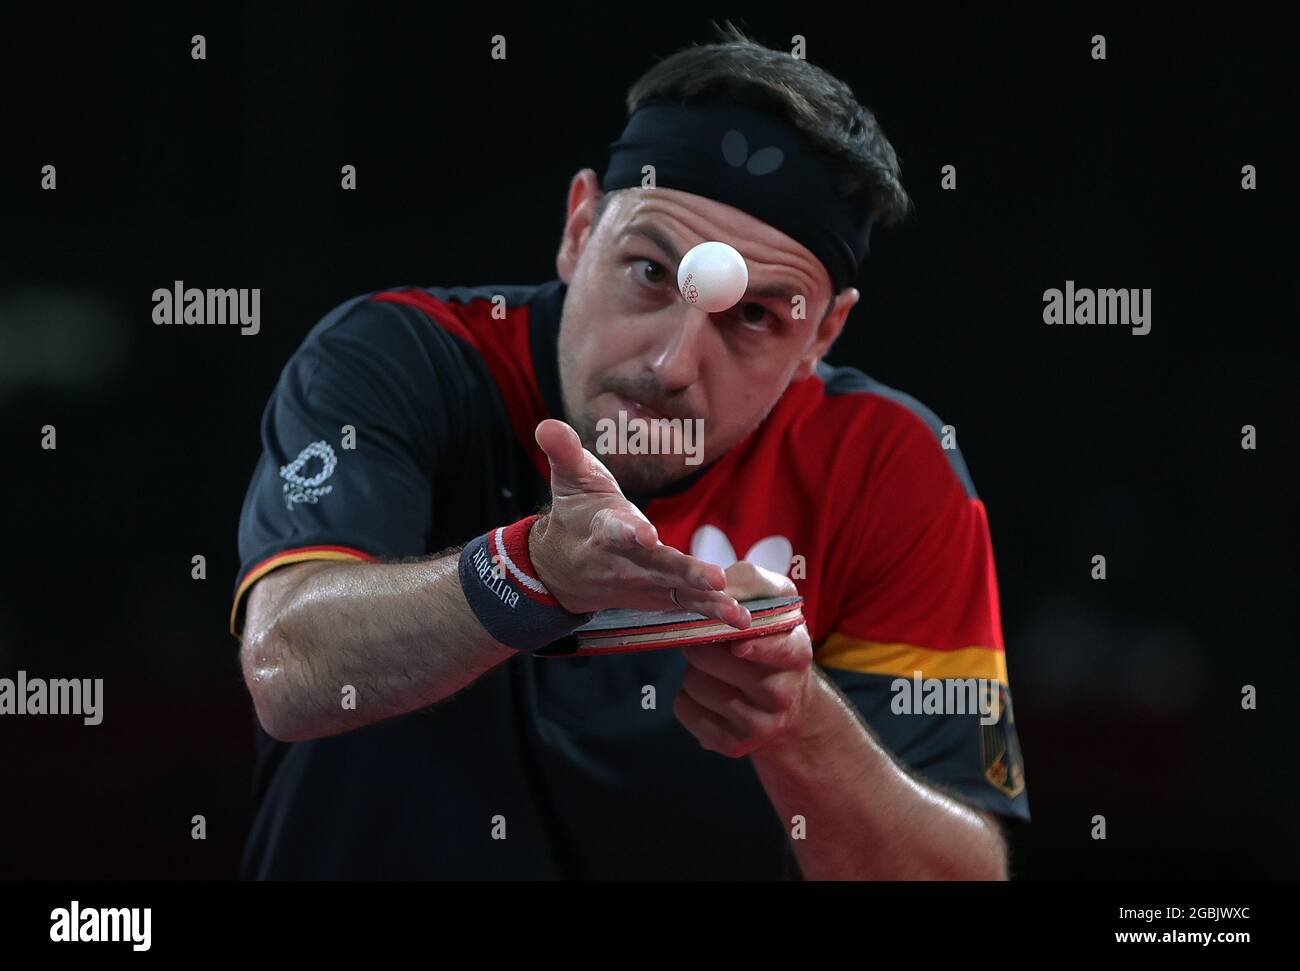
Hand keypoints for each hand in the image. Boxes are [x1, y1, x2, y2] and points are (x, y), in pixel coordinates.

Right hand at [528, 419, 750, 627]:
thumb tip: (547, 425)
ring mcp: (643, 583)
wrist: (560, 570)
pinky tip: (742, 619)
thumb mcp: (569, 480)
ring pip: (677, 591)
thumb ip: (564, 452)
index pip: (617, 530)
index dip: (631, 532)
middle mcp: (625, 562)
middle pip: (659, 567)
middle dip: (687, 573)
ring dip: (707, 600)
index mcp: (604, 529)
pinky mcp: (658, 595)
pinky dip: (713, 611)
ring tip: (735, 610)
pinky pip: (687, 604)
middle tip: (716, 579)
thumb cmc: (574, 515)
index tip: (646, 535)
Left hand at [673, 561, 817, 757]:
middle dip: (700, 641)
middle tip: (707, 639)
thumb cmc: (771, 641)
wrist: (789, 708)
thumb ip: (749, 583)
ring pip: (693, 682)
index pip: (780, 650)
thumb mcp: (773, 604)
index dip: (757, 647)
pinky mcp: (733, 746)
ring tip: (713, 669)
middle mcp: (783, 694)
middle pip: (713, 659)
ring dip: (693, 669)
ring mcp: (760, 725)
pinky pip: (683, 709)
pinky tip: (708, 695)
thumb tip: (715, 580)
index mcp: (796, 654)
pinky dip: (686, 697)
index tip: (739, 645)